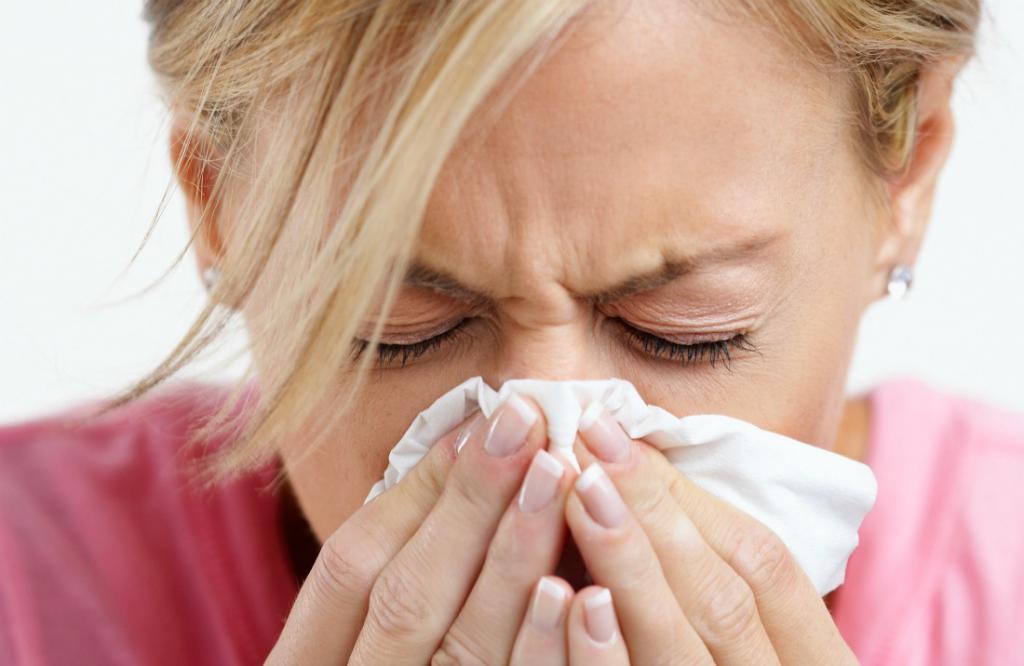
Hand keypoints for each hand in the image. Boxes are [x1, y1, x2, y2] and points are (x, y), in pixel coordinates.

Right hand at [264, 393, 578, 664]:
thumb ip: (391, 581)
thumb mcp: (354, 649)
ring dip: (514, 560)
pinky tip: (582, 593)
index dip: (413, 493)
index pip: (351, 567)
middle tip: (524, 419)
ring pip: (465, 650)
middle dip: (470, 503)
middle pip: (410, 597)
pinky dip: (551, 654)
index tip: (471, 427)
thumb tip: (457, 471)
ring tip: (559, 475)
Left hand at [530, 402, 859, 664]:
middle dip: (653, 512)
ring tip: (580, 490)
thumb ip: (717, 587)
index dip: (691, 495)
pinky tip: (571, 602)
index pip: (764, 566)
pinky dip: (599, 660)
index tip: (621, 433)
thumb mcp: (762, 650)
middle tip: (588, 438)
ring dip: (629, 566)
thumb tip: (645, 487)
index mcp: (811, 663)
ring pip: (677, 653)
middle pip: (719, 600)